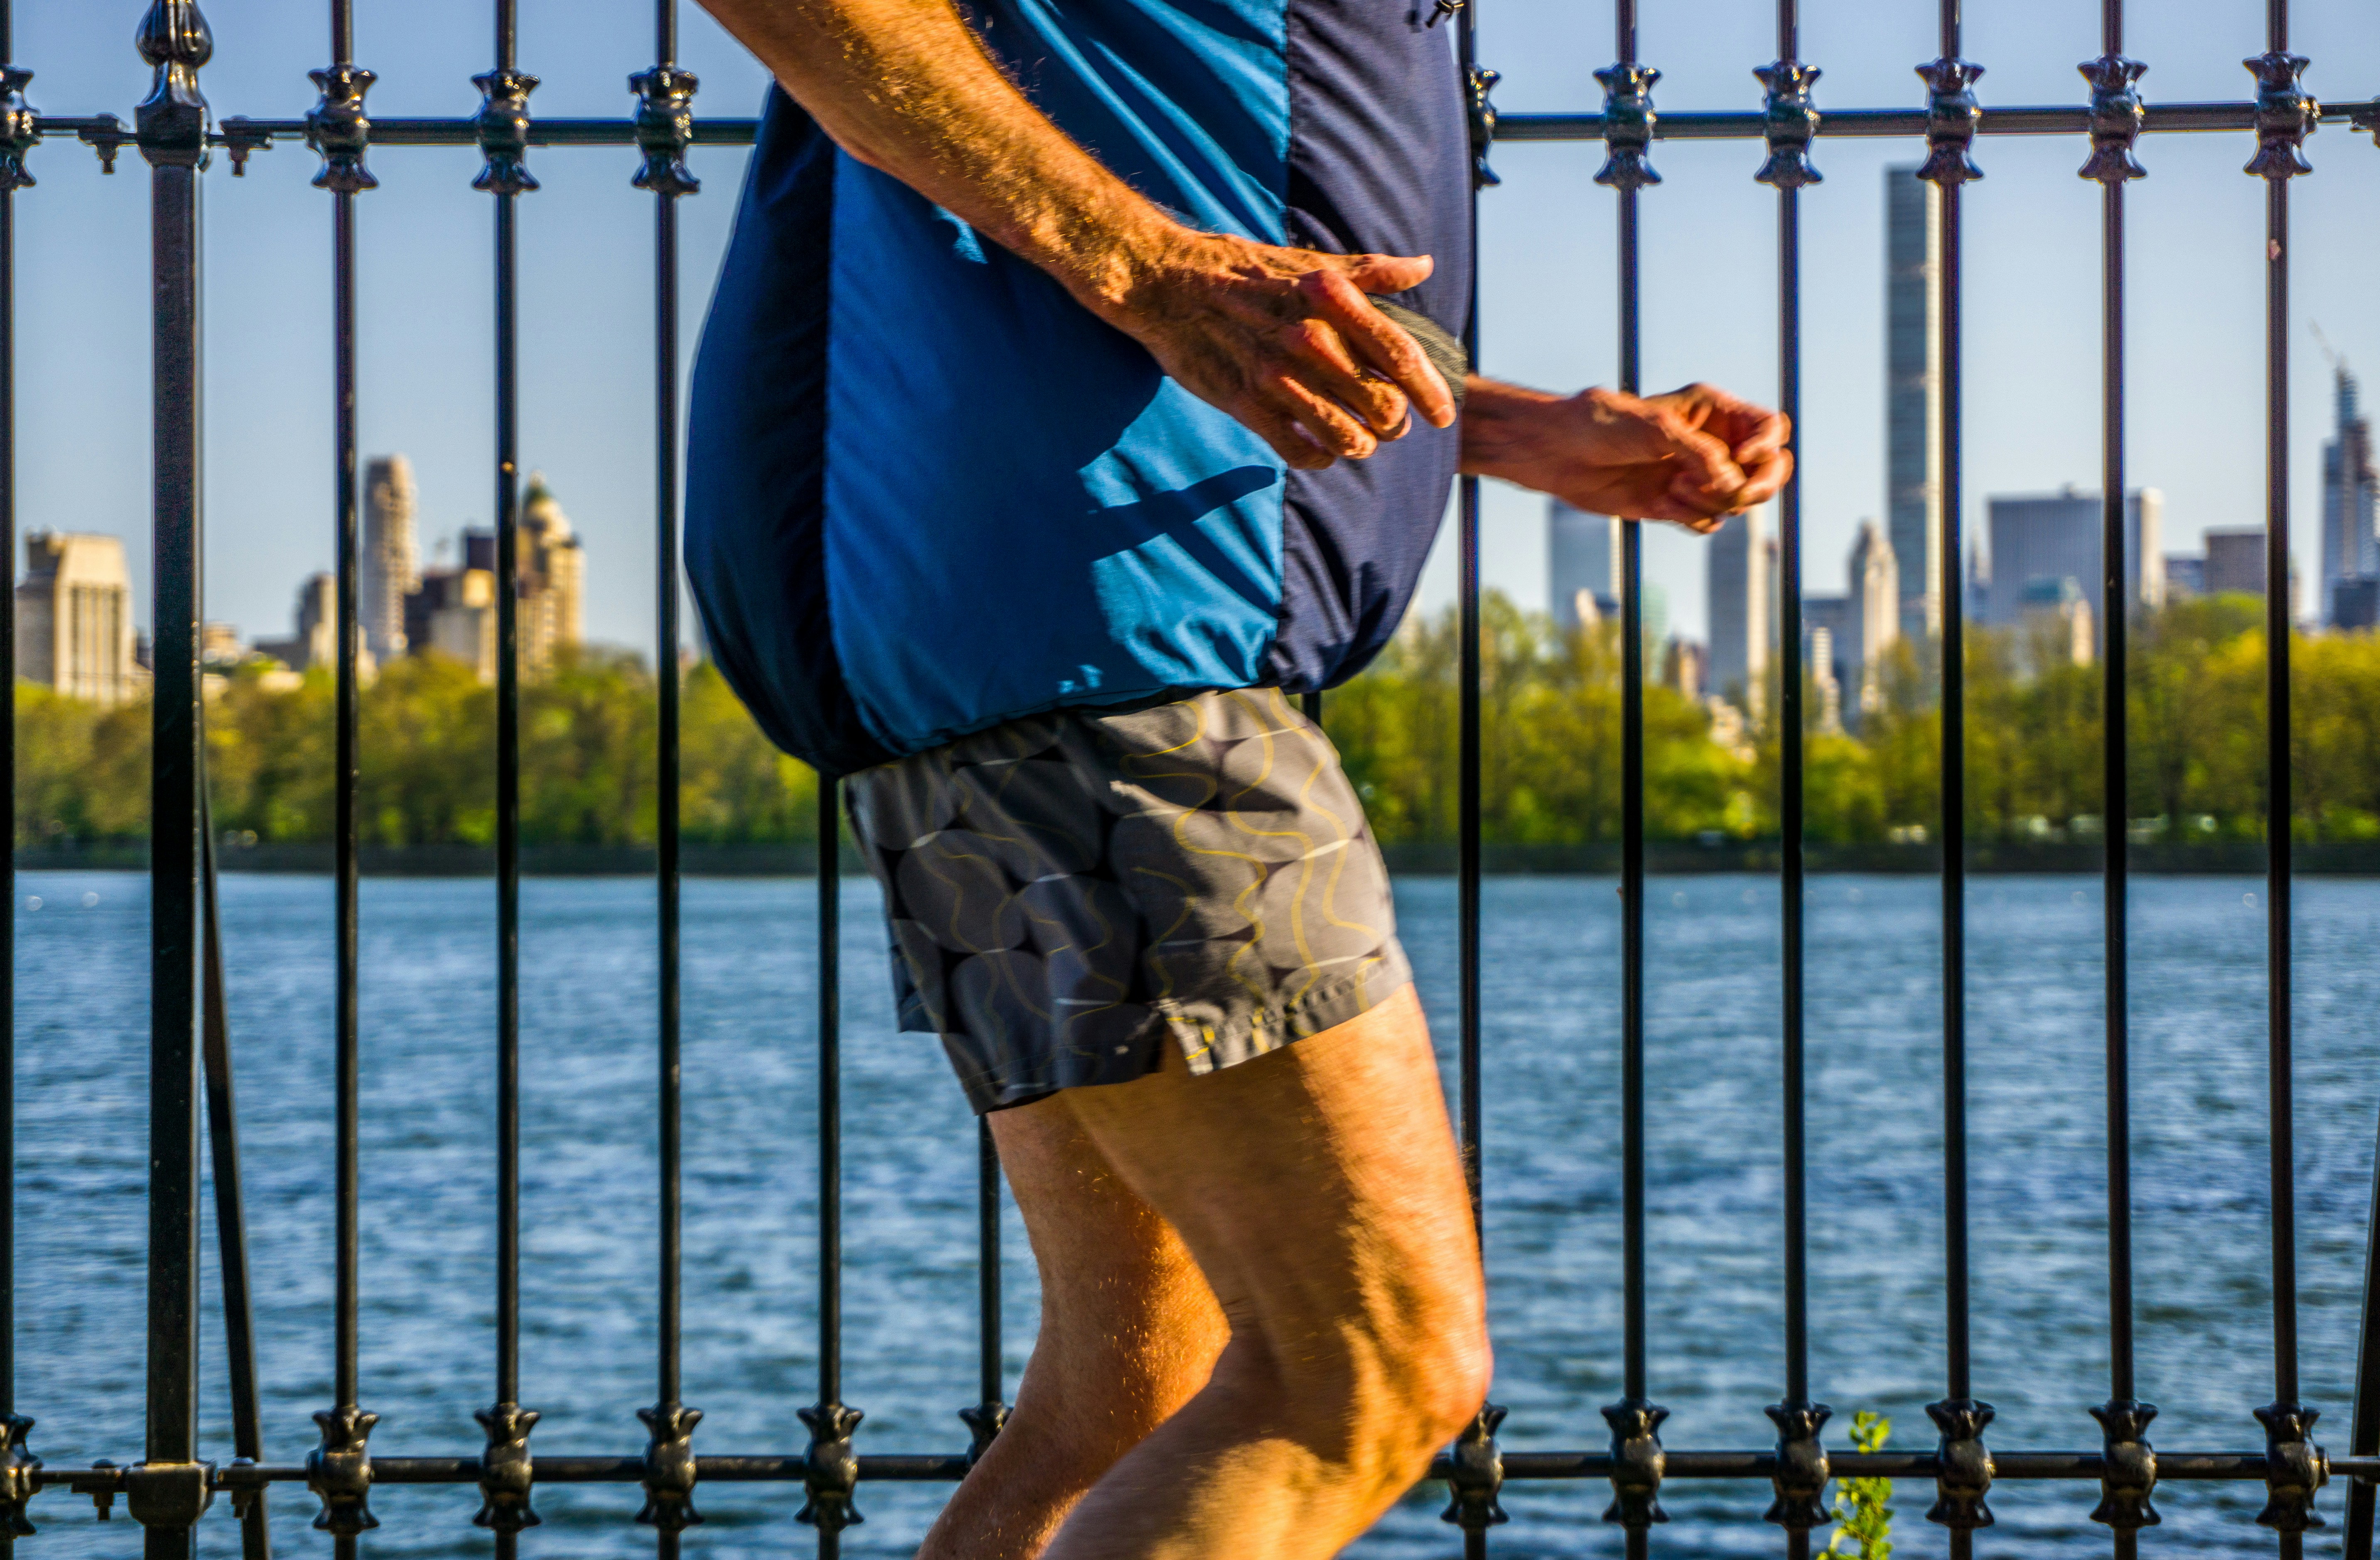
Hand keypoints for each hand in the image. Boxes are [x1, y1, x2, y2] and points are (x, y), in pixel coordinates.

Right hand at [1093, 229, 1458, 470]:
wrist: (1167, 282)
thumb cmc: (1243, 270)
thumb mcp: (1310, 263)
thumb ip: (1370, 271)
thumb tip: (1423, 266)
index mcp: (1333, 301)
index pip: (1402, 356)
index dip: (1432, 393)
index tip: (1444, 416)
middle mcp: (1310, 339)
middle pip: (1383, 406)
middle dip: (1395, 424)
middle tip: (1390, 424)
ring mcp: (1276, 375)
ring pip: (1347, 437)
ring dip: (1360, 445)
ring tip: (1359, 439)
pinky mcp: (1245, 403)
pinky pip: (1300, 451)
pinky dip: (1320, 456)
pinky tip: (1321, 448)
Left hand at [1460, 380, 1791, 531]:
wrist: (1558, 453)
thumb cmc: (1600, 425)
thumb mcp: (1654, 429)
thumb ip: (1699, 453)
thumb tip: (1732, 483)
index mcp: (1712, 412)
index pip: (1770, 427)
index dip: (1768, 446)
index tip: (1745, 458)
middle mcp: (1711, 444)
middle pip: (1768, 471)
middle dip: (1757, 486)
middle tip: (1734, 494)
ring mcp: (1696, 476)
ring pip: (1738, 502)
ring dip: (1713, 502)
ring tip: (1673, 488)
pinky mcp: (1677, 504)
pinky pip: (1709, 522)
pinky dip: (1692, 518)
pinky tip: (1661, 504)